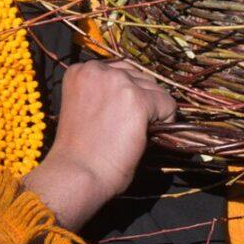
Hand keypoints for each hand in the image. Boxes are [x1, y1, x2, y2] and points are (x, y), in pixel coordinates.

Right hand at [22, 59, 175, 230]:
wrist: (76, 174)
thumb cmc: (78, 150)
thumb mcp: (84, 106)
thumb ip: (104, 92)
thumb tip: (138, 91)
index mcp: (81, 70)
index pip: (120, 71)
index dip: (126, 94)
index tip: (121, 115)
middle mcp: (98, 69)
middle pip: (139, 76)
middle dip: (142, 99)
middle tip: (131, 127)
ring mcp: (119, 82)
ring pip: (155, 89)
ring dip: (153, 110)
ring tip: (137, 133)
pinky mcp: (137, 99)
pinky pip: (168, 104)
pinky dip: (166, 121)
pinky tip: (149, 136)